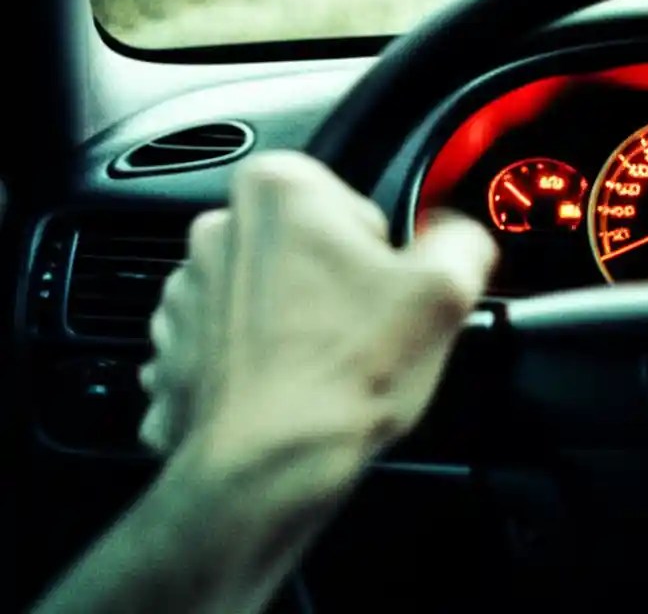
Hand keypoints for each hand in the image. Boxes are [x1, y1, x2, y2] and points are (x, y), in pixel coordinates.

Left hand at [140, 151, 496, 500]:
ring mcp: (186, 291)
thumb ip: (464, 240)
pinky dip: (259, 363)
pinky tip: (292, 392)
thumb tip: (462, 240)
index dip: (385, 251)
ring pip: (269, 294)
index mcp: (281, 189)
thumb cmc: (345, 377)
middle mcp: (219, 228)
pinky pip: (232, 345)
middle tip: (367, 334)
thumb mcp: (446, 292)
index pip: (355, 201)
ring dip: (297, 321)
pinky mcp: (172, 346)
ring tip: (329, 367)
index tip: (390, 292)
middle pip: (308, 246)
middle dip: (338, 282)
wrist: (267, 470)